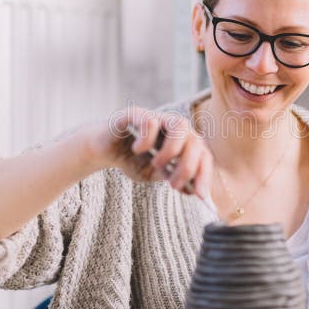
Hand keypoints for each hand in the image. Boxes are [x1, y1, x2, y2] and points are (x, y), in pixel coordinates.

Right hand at [82, 105, 212, 198]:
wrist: (103, 150)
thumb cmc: (132, 161)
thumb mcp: (154, 175)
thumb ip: (172, 178)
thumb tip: (194, 191)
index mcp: (183, 141)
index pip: (204, 154)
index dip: (204, 174)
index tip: (200, 195)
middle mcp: (174, 127)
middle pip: (196, 140)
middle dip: (187, 167)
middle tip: (173, 184)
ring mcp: (157, 117)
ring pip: (180, 124)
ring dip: (171, 151)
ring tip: (155, 163)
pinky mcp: (137, 113)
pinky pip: (150, 122)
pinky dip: (146, 140)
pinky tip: (137, 150)